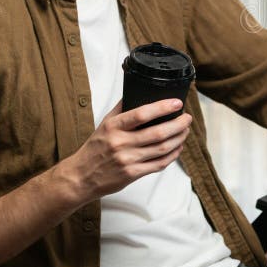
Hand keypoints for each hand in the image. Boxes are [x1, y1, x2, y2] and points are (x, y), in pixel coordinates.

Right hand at [59, 99, 192, 201]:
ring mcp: (127, 160)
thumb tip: (138, 90)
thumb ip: (122, 108)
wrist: (80, 177)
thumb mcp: (104, 123)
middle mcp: (120, 143)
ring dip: (179, 138)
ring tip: (185, 130)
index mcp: (113, 127)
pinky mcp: (132, 174)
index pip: (141, 114)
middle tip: (187, 118)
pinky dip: (173, 155)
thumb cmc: (95, 147)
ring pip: (162, 149)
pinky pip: (159, 164)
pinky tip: (178, 147)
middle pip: (158, 133)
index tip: (177, 103)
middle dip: (178, 124)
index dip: (162, 107)